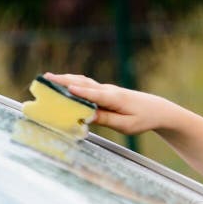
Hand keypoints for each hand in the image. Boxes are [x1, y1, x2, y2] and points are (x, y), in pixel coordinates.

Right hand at [43, 72, 174, 134]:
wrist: (158, 110)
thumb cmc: (143, 119)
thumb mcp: (126, 125)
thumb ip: (106, 119)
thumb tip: (85, 115)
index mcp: (114, 98)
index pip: (92, 94)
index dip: (77, 92)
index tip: (63, 89)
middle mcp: (108, 90)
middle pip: (83, 84)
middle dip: (63, 81)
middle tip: (44, 79)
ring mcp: (106, 89)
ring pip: (84, 82)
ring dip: (66, 79)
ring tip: (48, 78)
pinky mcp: (106, 92)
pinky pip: (87, 86)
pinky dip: (74, 83)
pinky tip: (63, 83)